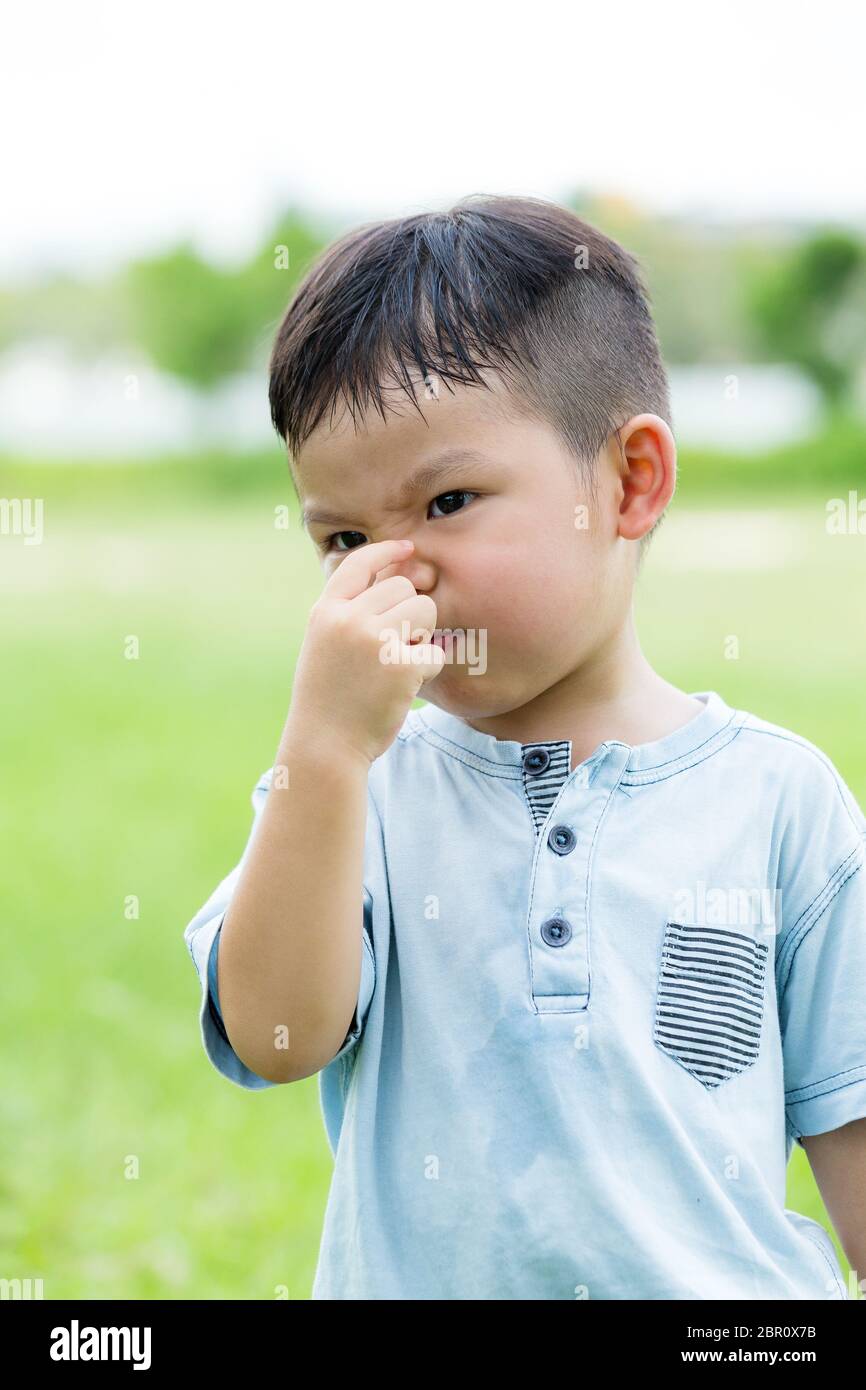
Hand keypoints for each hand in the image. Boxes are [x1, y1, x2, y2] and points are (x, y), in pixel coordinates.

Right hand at [287, 539, 445, 765]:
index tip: (408, 548)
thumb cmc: (328, 699)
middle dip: (411, 613)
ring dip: (422, 636)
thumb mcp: (324, 646)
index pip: (359, 564)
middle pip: (403, 587)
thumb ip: (350, 613)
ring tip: (399, 663)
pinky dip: (428, 669)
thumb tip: (399, 579)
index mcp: (325, 612)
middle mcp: (347, 619)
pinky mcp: (400, 666)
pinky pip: (435, 651)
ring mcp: (373, 641)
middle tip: (397, 646)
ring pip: (424, 611)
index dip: (387, 552)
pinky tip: (405, 687)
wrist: (324, 746)